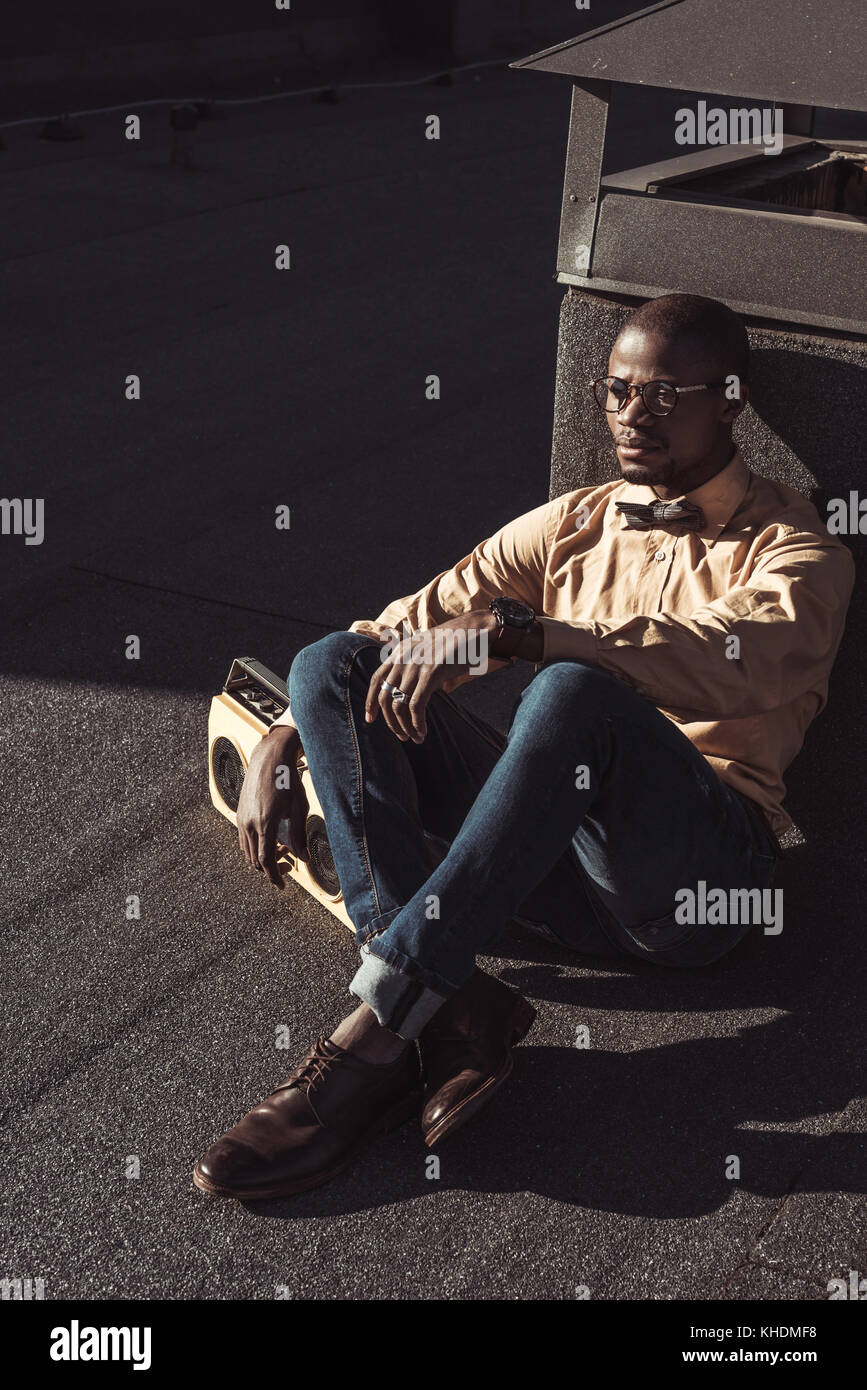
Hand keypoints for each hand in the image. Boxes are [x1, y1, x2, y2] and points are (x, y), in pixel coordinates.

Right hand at [236, 726, 308, 887]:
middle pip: (254, 860)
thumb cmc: (287, 780)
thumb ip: (300, 835)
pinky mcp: (240, 812)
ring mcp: (242, 818)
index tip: (281, 886)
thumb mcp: (299, 808)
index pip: (265, 860)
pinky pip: (244, 838)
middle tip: (287, 866)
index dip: (274, 877)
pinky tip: (271, 839)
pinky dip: (255, 846)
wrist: (270, 758)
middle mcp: (249, 823)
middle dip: (270, 868)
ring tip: (283, 850)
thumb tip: (303, 858)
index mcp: (264, 823)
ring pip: (247, 850)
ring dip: (262, 857)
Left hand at [364, 609, 498, 743]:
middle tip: (401, 737)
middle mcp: (403, 658)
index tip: (370, 719)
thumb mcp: (428, 651)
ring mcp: (415, 665)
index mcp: (400, 652)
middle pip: (385, 697)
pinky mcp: (430, 674)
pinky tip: (423, 732)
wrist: (477, 630)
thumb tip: (412, 692)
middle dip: (390, 722)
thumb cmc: (457, 643)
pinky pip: (416, 706)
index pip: (376, 680)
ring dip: (405, 727)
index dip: (370, 702)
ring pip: (398, 706)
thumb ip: (416, 668)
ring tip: (415, 738)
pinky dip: (417, 723)